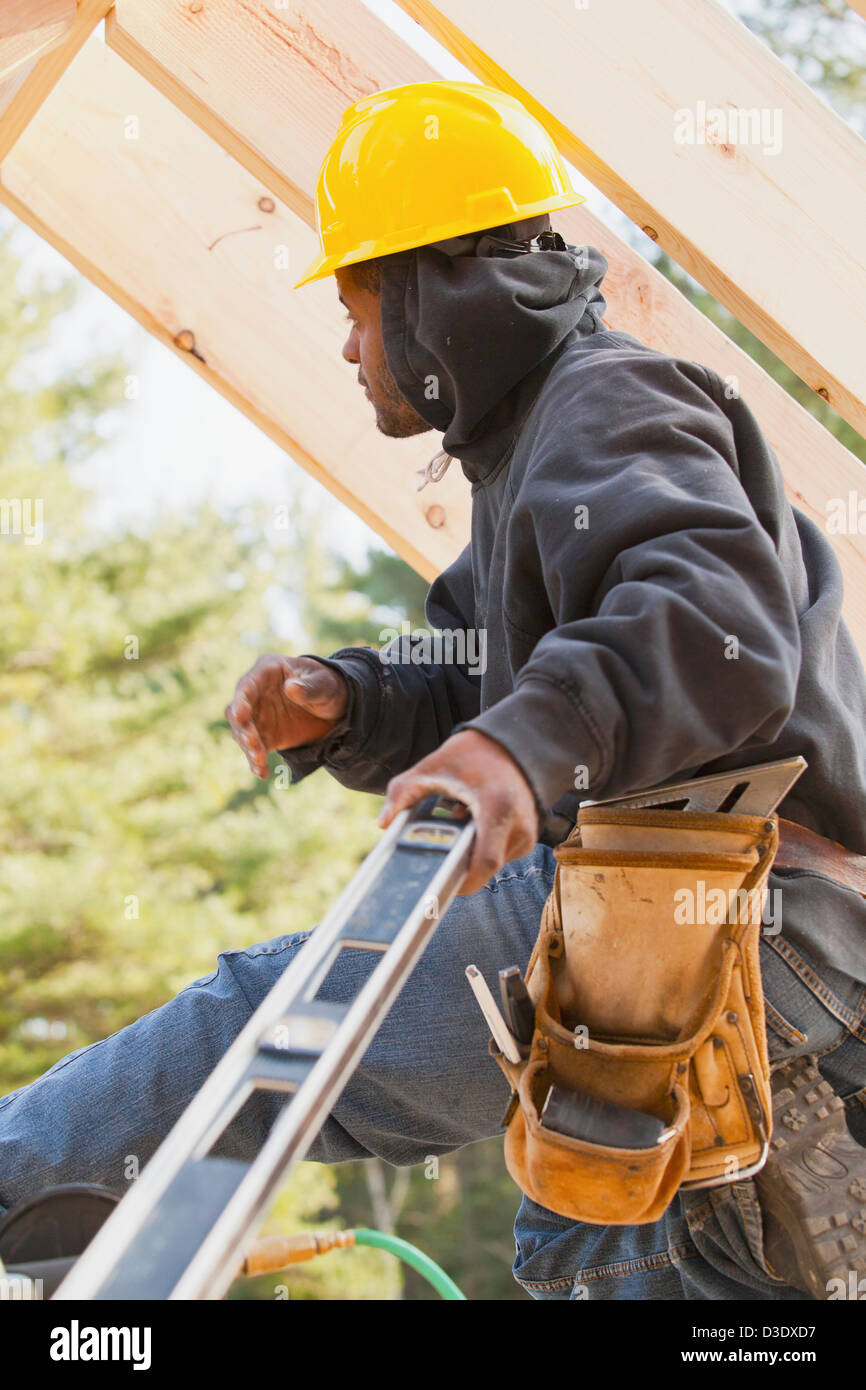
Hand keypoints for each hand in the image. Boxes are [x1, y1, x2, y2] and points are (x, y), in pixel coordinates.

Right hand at [226, 654, 348, 778]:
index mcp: (268, 671)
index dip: (241, 700)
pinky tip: (262, 773)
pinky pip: (255, 750)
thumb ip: (309, 687)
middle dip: (242, 728)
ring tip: (259, 760)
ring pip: (242, 732)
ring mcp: (258, 715)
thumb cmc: (328, 686)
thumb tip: (291, 688)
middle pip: (237, 710)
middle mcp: (256, 693)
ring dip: (248, 747)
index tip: (241, 716)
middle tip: (253, 743)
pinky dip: (256, 762)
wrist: (336, 707)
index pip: (247, 685)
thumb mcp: (325, 684)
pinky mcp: (265, 735)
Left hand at [378, 729, 538, 895]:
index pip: (484, 864)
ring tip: (457, 826)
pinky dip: (481, 847)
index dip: (462, 882)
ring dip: (470, 855)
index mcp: (497, 808)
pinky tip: (471, 824)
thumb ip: (404, 792)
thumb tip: (384, 823)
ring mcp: (527, 833)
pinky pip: (500, 855)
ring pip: (493, 864)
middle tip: (436, 857)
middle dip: (459, 866)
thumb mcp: (433, 766)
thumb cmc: (474, 753)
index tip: (439, 885)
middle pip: (485, 868)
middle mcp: (518, 825)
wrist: (514, 741)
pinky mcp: (528, 836)